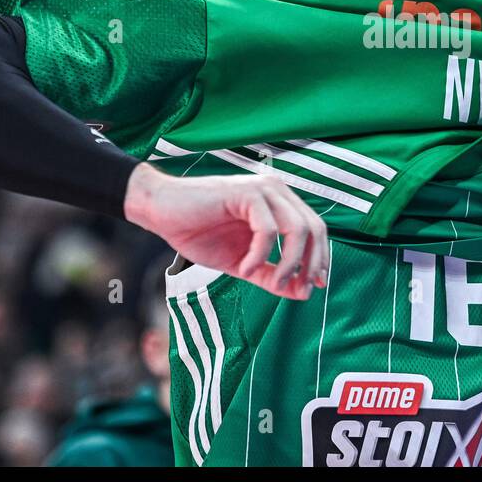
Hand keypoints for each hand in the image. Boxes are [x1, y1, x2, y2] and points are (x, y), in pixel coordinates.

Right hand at [124, 163, 328, 300]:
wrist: (162, 212)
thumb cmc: (199, 233)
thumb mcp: (242, 263)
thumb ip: (271, 275)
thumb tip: (303, 293)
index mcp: (280, 203)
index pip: (316, 230)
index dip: (320, 259)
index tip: (314, 286)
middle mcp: (278, 191)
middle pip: (314, 228)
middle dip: (311, 263)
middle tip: (298, 288)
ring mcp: (263, 189)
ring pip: (297, 228)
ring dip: (289, 262)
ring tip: (273, 282)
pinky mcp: (246, 192)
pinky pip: (268, 229)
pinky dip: (260, 255)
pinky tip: (244, 268)